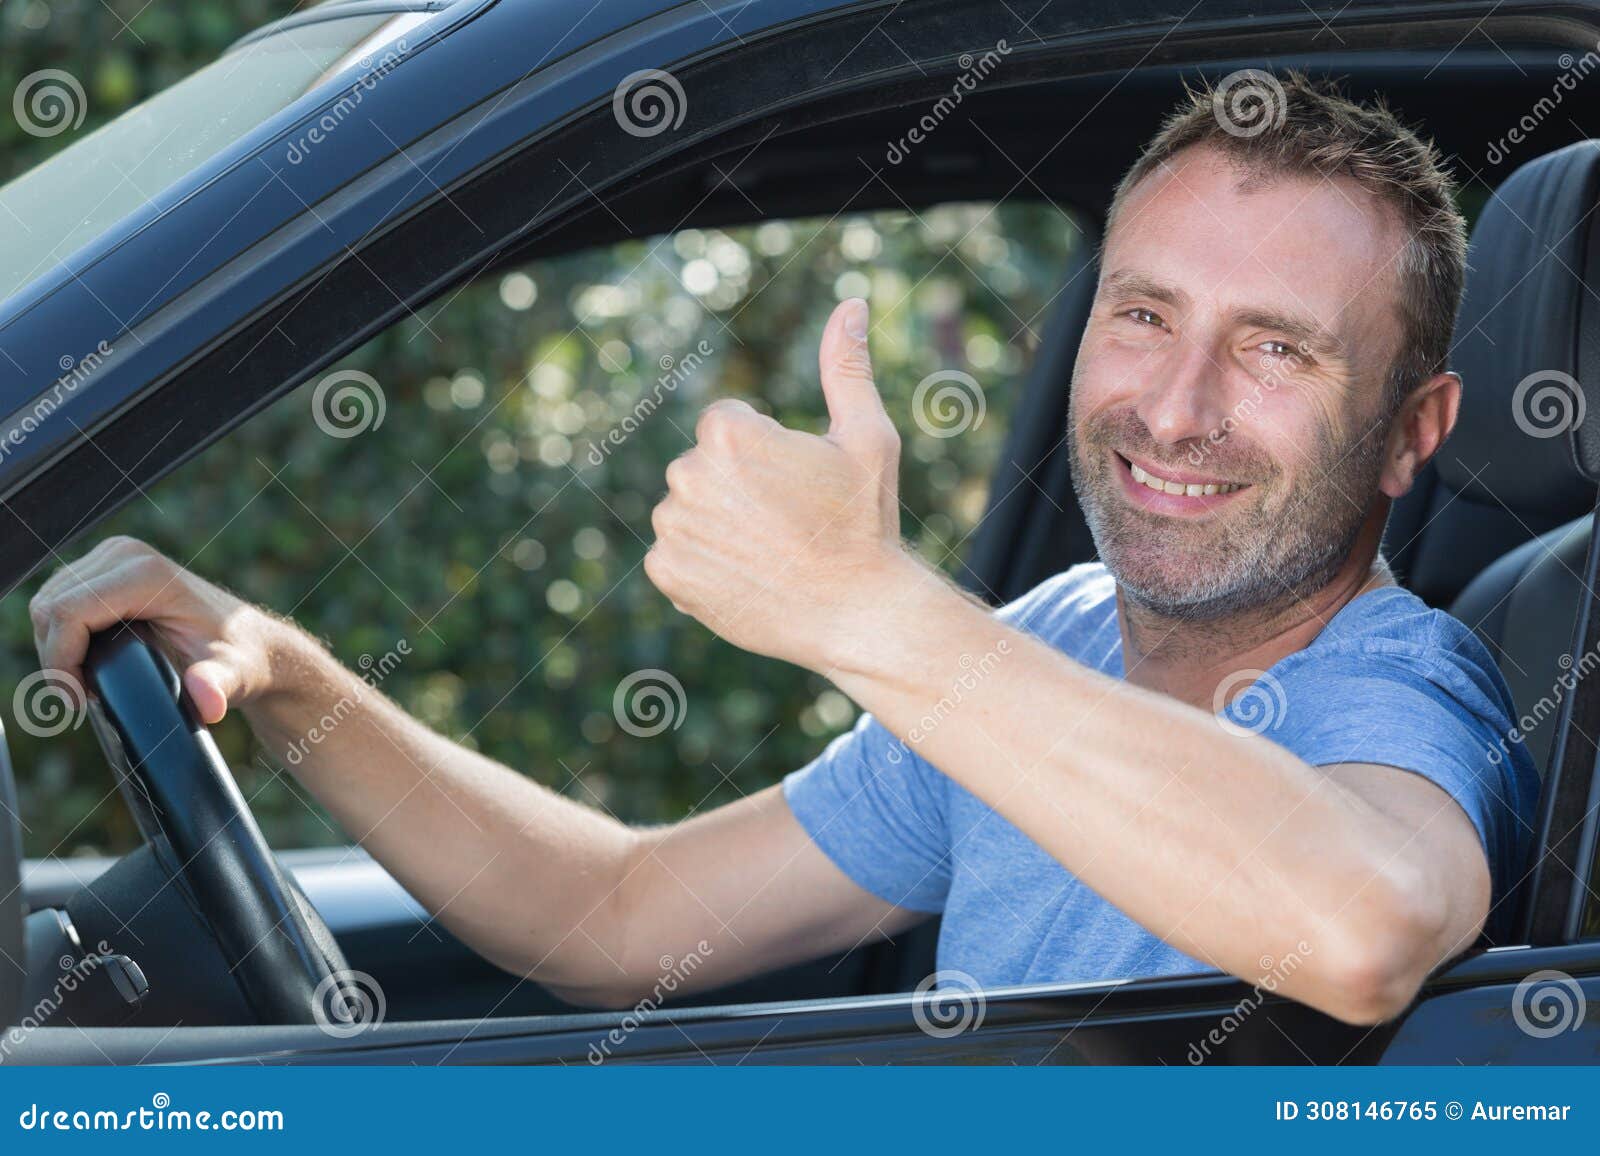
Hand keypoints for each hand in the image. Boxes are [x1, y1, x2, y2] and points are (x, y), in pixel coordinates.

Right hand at [29, 536, 291, 723]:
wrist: (251, 643)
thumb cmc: (241, 658)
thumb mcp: (232, 675)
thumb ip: (217, 685)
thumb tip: (208, 700)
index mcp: (147, 575)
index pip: (69, 612)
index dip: (60, 660)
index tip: (77, 699)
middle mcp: (126, 556)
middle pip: (51, 607)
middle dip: (56, 658)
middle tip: (81, 697)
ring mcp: (114, 556)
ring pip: (49, 603)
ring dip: (56, 647)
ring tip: (84, 682)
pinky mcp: (107, 566)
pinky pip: (60, 599)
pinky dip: (62, 634)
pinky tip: (85, 661)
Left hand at [645, 298, 919, 671]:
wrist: (858, 613)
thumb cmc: (866, 523)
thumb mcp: (869, 437)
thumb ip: (847, 366)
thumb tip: (852, 305)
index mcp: (728, 434)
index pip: (727, 428)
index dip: (767, 456)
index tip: (797, 487)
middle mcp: (688, 475)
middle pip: (703, 466)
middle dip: (738, 487)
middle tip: (787, 523)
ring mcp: (673, 528)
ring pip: (688, 511)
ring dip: (717, 525)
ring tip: (769, 552)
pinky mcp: (666, 574)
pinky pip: (674, 555)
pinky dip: (701, 565)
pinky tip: (745, 577)